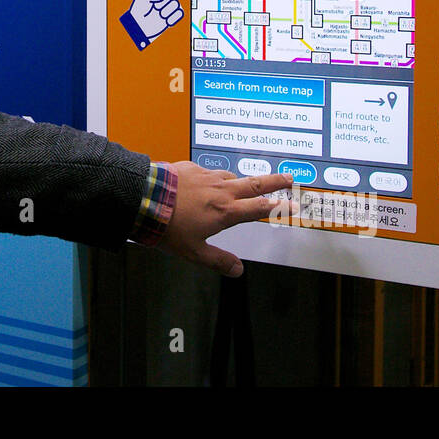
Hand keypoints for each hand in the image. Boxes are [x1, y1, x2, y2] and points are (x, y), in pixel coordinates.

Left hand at [121, 0, 185, 48]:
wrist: (139, 27)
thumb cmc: (138, 12)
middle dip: (162, 3)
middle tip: (154, 7)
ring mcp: (169, 7)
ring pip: (175, 5)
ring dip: (166, 11)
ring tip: (158, 15)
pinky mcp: (172, 17)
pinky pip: (179, 14)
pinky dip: (171, 18)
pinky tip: (164, 20)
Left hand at [158, 164, 295, 276]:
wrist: (144, 198)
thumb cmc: (168, 227)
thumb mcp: (194, 252)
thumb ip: (218, 260)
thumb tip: (237, 270)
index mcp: (226, 212)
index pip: (261, 208)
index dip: (280, 207)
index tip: (294, 204)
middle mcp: (221, 190)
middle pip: (255, 184)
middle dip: (274, 181)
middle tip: (288, 178)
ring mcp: (206, 176)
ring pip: (231, 176)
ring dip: (241, 180)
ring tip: (244, 184)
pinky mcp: (190, 168)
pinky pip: (207, 172)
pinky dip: (212, 177)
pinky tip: (206, 181)